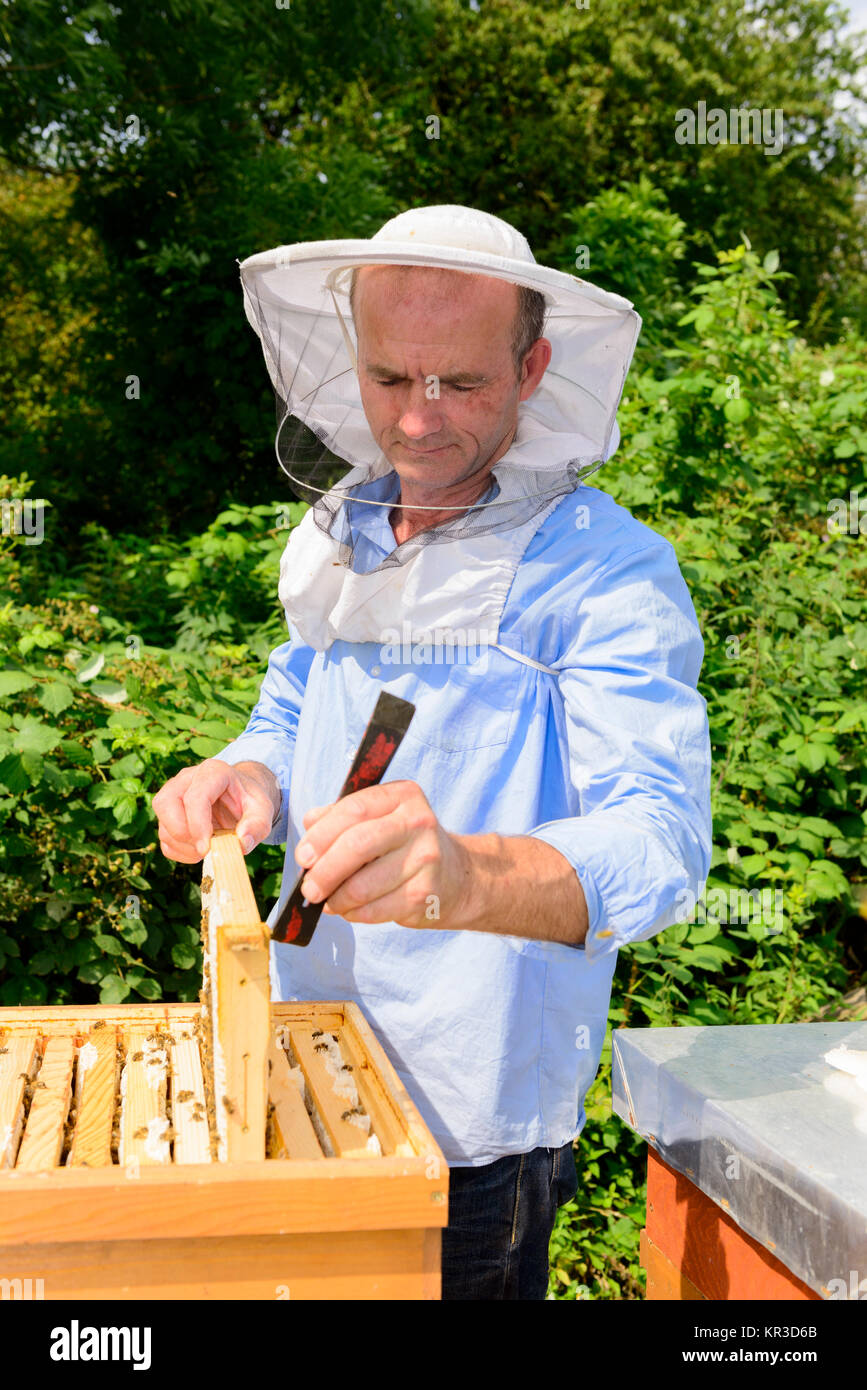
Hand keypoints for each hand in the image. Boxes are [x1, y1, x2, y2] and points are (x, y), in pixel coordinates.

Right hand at [152, 759, 279, 862]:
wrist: (241, 796)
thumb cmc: (250, 800)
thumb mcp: (263, 810)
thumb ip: (257, 825)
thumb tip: (242, 843)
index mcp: (213, 772)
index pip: (195, 797)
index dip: (197, 825)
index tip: (207, 847)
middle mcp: (186, 779)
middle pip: (165, 804)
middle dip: (182, 833)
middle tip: (205, 848)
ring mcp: (173, 795)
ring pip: (162, 823)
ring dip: (183, 846)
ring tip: (209, 849)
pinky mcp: (169, 815)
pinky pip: (164, 838)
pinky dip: (179, 852)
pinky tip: (199, 851)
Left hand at [294, 780, 472, 928]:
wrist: (456, 877)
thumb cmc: (403, 844)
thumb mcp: (378, 818)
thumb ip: (340, 816)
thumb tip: (309, 826)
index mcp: (402, 795)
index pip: (353, 809)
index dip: (321, 835)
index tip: (303, 857)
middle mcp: (418, 822)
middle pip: (358, 845)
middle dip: (324, 871)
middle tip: (309, 888)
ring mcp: (426, 859)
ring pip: (363, 885)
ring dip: (336, 899)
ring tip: (328, 901)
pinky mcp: (425, 893)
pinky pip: (375, 910)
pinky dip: (353, 914)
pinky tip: (350, 909)